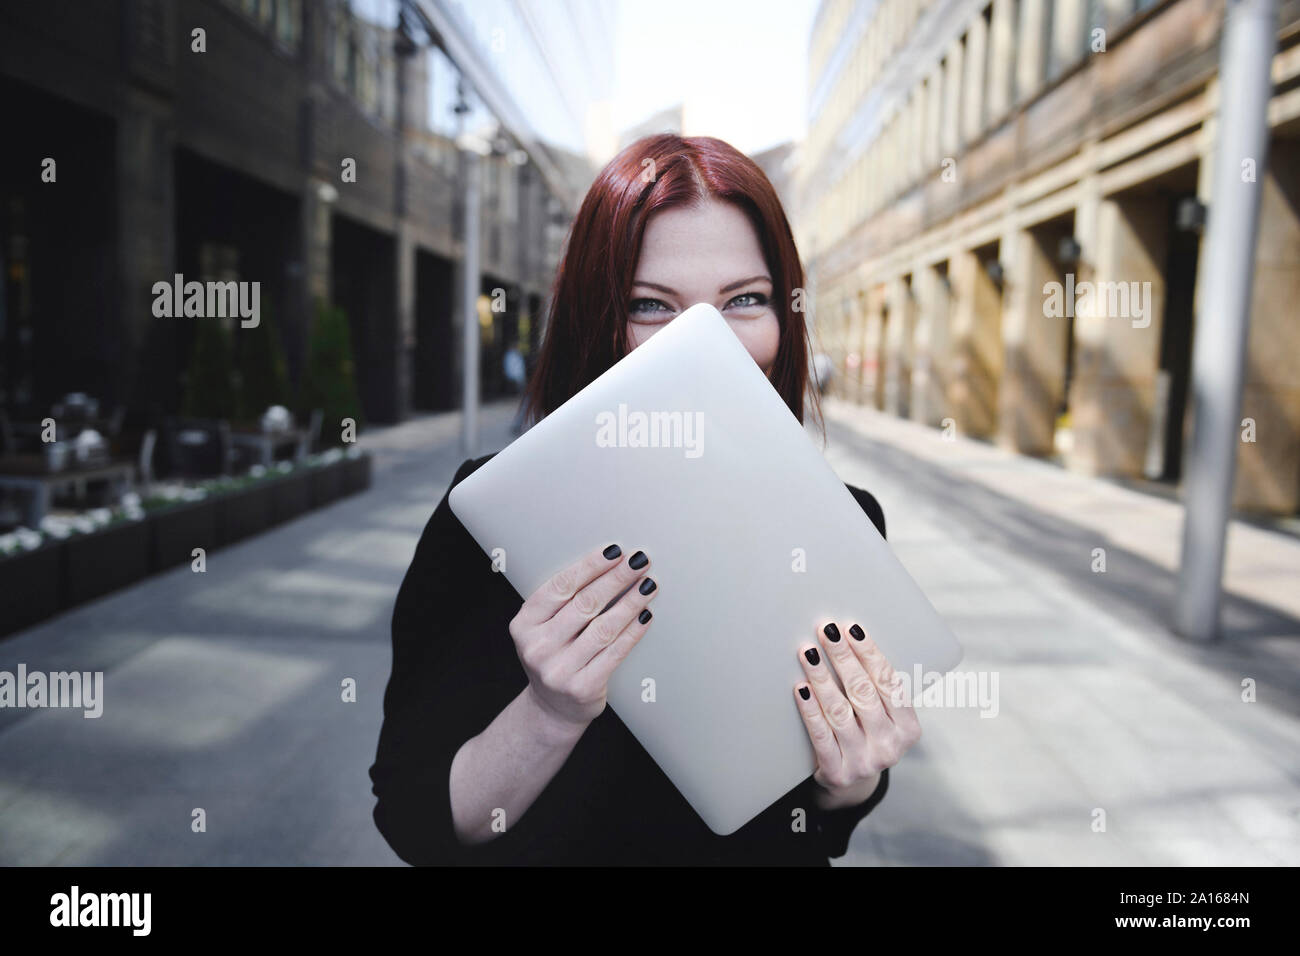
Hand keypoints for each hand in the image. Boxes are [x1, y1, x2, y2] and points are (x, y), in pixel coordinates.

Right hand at [510, 542, 658, 731]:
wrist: (552, 708)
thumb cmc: (554, 655)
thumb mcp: (543, 628)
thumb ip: (563, 602)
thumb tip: (608, 564)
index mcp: (523, 624)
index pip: (560, 587)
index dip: (590, 566)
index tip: (614, 551)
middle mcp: (537, 647)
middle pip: (584, 604)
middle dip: (616, 578)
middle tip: (638, 561)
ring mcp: (558, 670)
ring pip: (603, 628)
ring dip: (630, 602)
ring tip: (648, 586)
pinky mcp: (582, 688)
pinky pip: (615, 653)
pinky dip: (633, 632)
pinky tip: (645, 616)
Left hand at [793, 621, 920, 807]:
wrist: (848, 784)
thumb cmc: (864, 735)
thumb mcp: (882, 717)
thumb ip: (876, 688)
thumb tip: (849, 638)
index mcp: (909, 729)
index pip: (890, 683)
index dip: (870, 653)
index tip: (852, 628)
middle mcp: (890, 746)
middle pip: (863, 693)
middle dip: (843, 658)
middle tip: (826, 632)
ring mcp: (864, 762)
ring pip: (840, 711)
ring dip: (823, 678)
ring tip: (809, 654)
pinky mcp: (837, 773)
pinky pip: (821, 735)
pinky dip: (810, 710)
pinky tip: (801, 688)